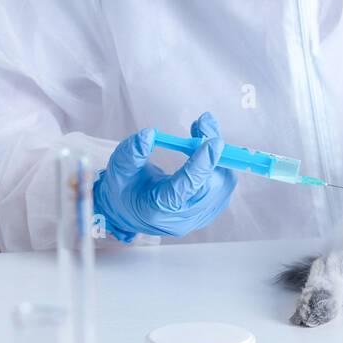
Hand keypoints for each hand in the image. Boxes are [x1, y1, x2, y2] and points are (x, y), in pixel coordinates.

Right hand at [92, 113, 236, 242]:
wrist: (129, 212)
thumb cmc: (124, 188)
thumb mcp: (119, 169)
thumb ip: (131, 152)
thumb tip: (150, 134)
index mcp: (156, 210)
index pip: (185, 188)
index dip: (201, 164)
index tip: (213, 141)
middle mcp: (181, 219)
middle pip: (211, 186)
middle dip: (213, 153)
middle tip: (204, 123)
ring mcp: (197, 218)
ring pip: (223, 186)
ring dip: (219, 155)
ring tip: (202, 131)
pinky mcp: (207, 213)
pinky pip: (224, 186)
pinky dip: (219, 163)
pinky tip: (205, 147)